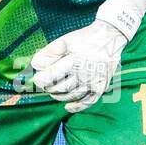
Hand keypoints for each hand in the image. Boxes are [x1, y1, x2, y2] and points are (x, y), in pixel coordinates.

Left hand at [29, 0, 145, 112]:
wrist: (110, 38)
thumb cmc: (85, 39)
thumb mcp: (65, 40)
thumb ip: (49, 52)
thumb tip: (35, 65)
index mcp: (74, 60)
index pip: (52, 76)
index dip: (41, 80)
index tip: (37, 79)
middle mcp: (84, 73)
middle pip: (60, 88)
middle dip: (49, 87)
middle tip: (47, 83)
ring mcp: (93, 82)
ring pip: (71, 96)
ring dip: (59, 96)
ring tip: (54, 90)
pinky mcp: (101, 87)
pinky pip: (88, 102)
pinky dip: (76, 106)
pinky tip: (67, 107)